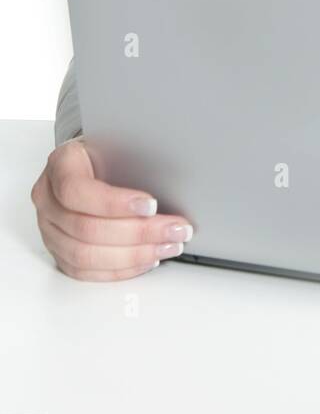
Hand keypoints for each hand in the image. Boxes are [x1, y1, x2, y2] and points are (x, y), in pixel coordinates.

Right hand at [31, 137, 193, 280]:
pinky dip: (122, 269)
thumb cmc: (107, 151)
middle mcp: (49, 199)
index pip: (78, 190)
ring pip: (86, 255)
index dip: (115, 203)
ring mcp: (50, 229)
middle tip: (175, 229)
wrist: (90, 161)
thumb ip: (132, 158)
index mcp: (60, 165)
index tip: (151, 204)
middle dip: (139, 233)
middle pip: (86, 228)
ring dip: (135, 255)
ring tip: (168, 246)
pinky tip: (149, 259)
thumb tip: (171, 180)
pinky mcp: (60, 252)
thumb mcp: (118, 142)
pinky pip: (87, 271)